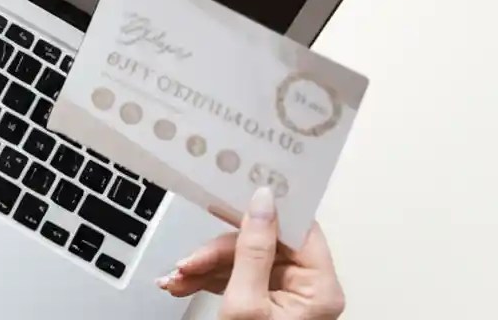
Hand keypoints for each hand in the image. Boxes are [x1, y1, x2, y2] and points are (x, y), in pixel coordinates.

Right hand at [156, 187, 344, 319]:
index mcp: (319, 287)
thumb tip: (262, 203)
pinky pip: (236, 277)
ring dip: (205, 265)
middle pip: (263, 243)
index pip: (298, 229)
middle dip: (218, 250)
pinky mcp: (266, 302)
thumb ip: (252, 250)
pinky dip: (208, 279)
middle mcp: (308, 289)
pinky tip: (184, 282)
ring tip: (178, 276)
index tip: (237, 194)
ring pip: (244, 259)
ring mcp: (286, 296)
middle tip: (191, 258)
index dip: (268, 210)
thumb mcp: (246, 303)